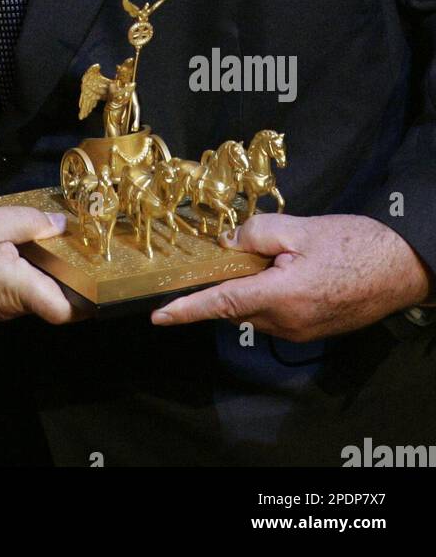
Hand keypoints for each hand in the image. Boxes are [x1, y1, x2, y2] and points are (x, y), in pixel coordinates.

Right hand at [0, 205, 73, 324]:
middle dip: (58, 272)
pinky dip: (12, 273)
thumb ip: (29, 223)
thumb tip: (60, 225)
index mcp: (17, 287)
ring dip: (33, 270)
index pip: (64, 311)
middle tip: (60, 240)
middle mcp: (9, 307)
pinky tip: (0, 248)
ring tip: (27, 238)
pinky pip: (7, 291)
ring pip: (27, 293)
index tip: (93, 275)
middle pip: (48, 297)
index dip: (85, 299)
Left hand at [150, 213, 432, 340]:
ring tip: (284, 255)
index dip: (186, 310)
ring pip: (254, 308)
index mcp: (282, 296)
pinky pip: (274, 313)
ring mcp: (300, 332)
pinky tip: (292, 269)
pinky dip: (269, 292)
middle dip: (229, 279)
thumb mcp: (302, 228)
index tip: (159, 317)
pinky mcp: (310, 332)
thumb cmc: (357, 246)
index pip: (222, 304)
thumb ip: (257, 234)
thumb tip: (227, 243)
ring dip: (252, 285)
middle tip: (245, 248)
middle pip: (236, 303)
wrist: (403, 270)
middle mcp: (287, 323)